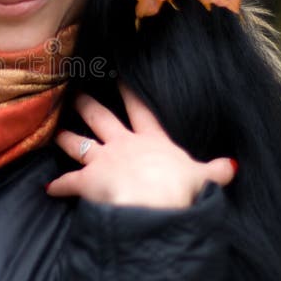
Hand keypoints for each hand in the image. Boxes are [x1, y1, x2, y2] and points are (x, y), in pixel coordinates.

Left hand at [46, 87, 234, 208]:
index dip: (130, 94)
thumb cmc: (180, 189)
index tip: (118, 78)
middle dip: (88, 105)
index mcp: (152, 141)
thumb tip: (232, 167)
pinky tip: (48, 188)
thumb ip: (215, 172)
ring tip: (56, 133)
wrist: (155, 203)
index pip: (141, 112)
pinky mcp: (87, 182)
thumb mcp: (204, 178)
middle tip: (76, 94)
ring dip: (66, 139)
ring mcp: (103, 161)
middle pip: (101, 119)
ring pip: (78, 144)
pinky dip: (58, 186)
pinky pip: (68, 183)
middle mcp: (124, 146)